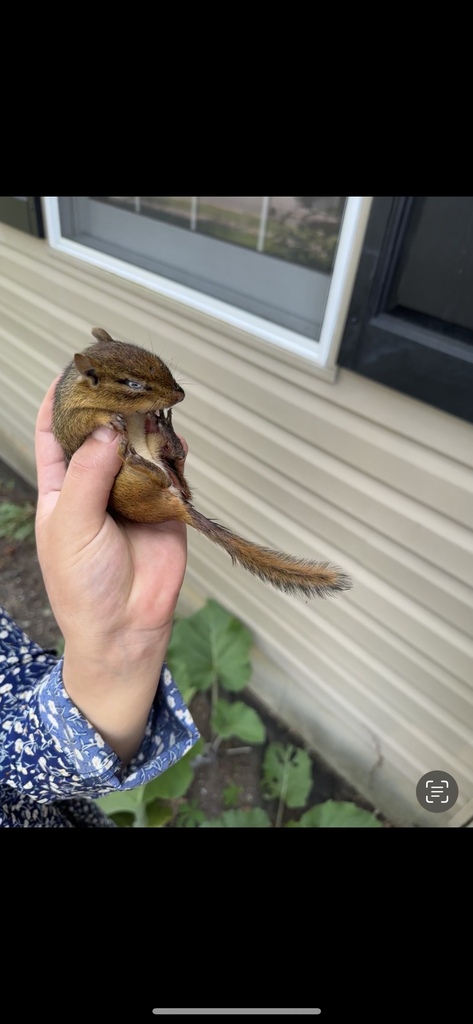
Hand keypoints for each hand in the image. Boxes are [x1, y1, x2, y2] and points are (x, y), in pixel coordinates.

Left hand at [35, 379, 187, 761]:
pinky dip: (175, 455)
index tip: (73, 372)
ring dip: (146, 428)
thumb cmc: (82, 584)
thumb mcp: (72, 523)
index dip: (61, 403)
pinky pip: (171, 472)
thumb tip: (108, 428)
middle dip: (112, 408)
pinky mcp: (164, 507)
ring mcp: (131, 495)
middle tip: (125, 381)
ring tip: (151, 407)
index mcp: (61, 488)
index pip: (55, 435)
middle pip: (102, 434)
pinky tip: (175, 443)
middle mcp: (96, 486)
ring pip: (140, 448)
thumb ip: (90, 472)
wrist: (126, 628)